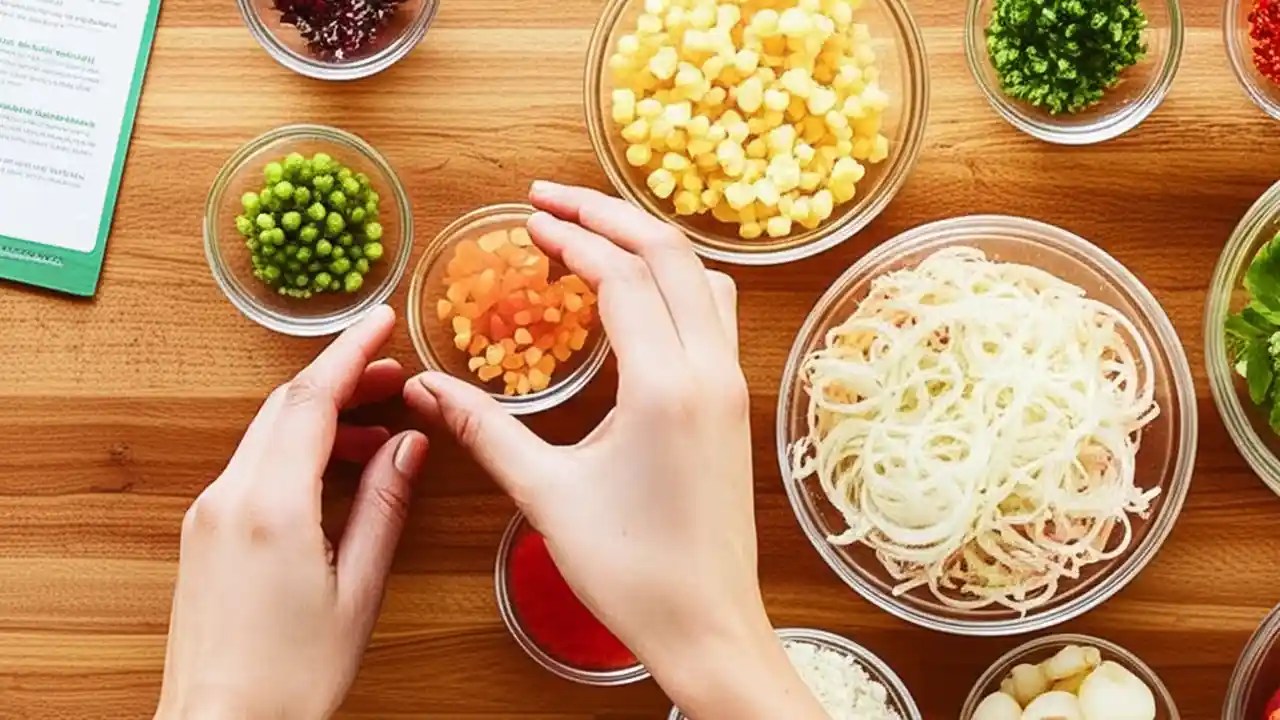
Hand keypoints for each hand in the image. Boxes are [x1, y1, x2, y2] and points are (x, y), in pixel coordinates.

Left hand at [156, 306, 427, 719]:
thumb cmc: (290, 675)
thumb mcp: (358, 588)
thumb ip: (384, 505)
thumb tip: (410, 445)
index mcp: (270, 506)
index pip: (310, 399)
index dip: (351, 353)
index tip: (382, 321)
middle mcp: (228, 497)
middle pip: (285, 406)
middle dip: (343, 379)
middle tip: (396, 373)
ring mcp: (208, 512)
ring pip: (269, 432)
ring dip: (323, 416)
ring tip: (382, 428)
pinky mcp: (204, 530)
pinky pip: (255, 464)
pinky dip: (299, 449)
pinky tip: (339, 468)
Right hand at [405, 182, 824, 718]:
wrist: (708, 626)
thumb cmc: (631, 571)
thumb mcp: (546, 495)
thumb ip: (484, 431)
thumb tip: (426, 390)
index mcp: (665, 386)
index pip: (622, 276)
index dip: (573, 237)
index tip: (529, 222)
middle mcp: (710, 372)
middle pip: (671, 254)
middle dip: (610, 215)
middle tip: (553, 199)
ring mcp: (732, 386)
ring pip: (703, 278)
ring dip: (650, 244)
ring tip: (594, 234)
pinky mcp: (735, 405)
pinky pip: (714, 315)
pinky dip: (676, 283)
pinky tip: (637, 296)